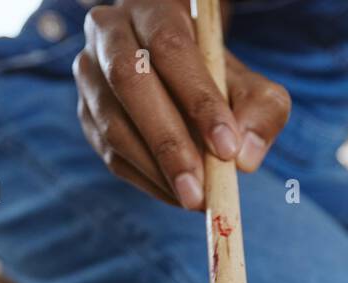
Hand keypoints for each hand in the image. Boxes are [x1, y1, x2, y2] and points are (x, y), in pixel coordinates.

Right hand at [75, 0, 290, 209]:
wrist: (176, 70)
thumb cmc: (216, 76)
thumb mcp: (249, 83)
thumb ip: (261, 111)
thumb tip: (245, 158)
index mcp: (153, 11)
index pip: (172, 49)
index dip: (200, 101)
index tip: (228, 149)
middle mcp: (110, 34)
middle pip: (131, 82)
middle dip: (169, 143)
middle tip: (200, 191)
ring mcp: (90, 75)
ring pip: (113, 124)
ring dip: (156, 169)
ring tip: (194, 199)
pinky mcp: (86, 114)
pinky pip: (110, 153)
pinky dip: (146, 181)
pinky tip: (177, 195)